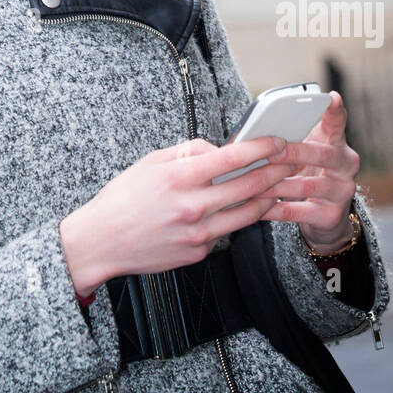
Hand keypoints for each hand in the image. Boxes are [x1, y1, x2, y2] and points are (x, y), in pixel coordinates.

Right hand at [59, 134, 295, 296]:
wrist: (102, 241)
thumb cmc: (122, 199)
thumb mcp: (150, 162)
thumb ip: (187, 152)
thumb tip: (217, 150)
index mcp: (179, 178)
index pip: (231, 158)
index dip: (260, 147)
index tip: (276, 140)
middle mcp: (192, 207)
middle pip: (248, 186)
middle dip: (275, 171)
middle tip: (289, 161)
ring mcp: (198, 234)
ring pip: (247, 213)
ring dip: (267, 197)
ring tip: (277, 185)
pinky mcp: (199, 253)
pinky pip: (225, 231)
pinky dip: (235, 218)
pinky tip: (239, 208)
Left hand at [259, 91, 360, 251]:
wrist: (324, 217)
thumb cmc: (307, 173)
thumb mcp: (303, 153)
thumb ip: (287, 139)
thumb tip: (247, 134)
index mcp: (336, 143)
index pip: (337, 122)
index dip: (335, 110)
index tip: (331, 97)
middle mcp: (345, 165)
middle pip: (322, 154)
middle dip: (295, 153)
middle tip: (271, 154)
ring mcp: (341, 191)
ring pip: (306, 185)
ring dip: (276, 185)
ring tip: (253, 184)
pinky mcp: (331, 216)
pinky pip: (297, 211)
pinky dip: (274, 209)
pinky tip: (258, 208)